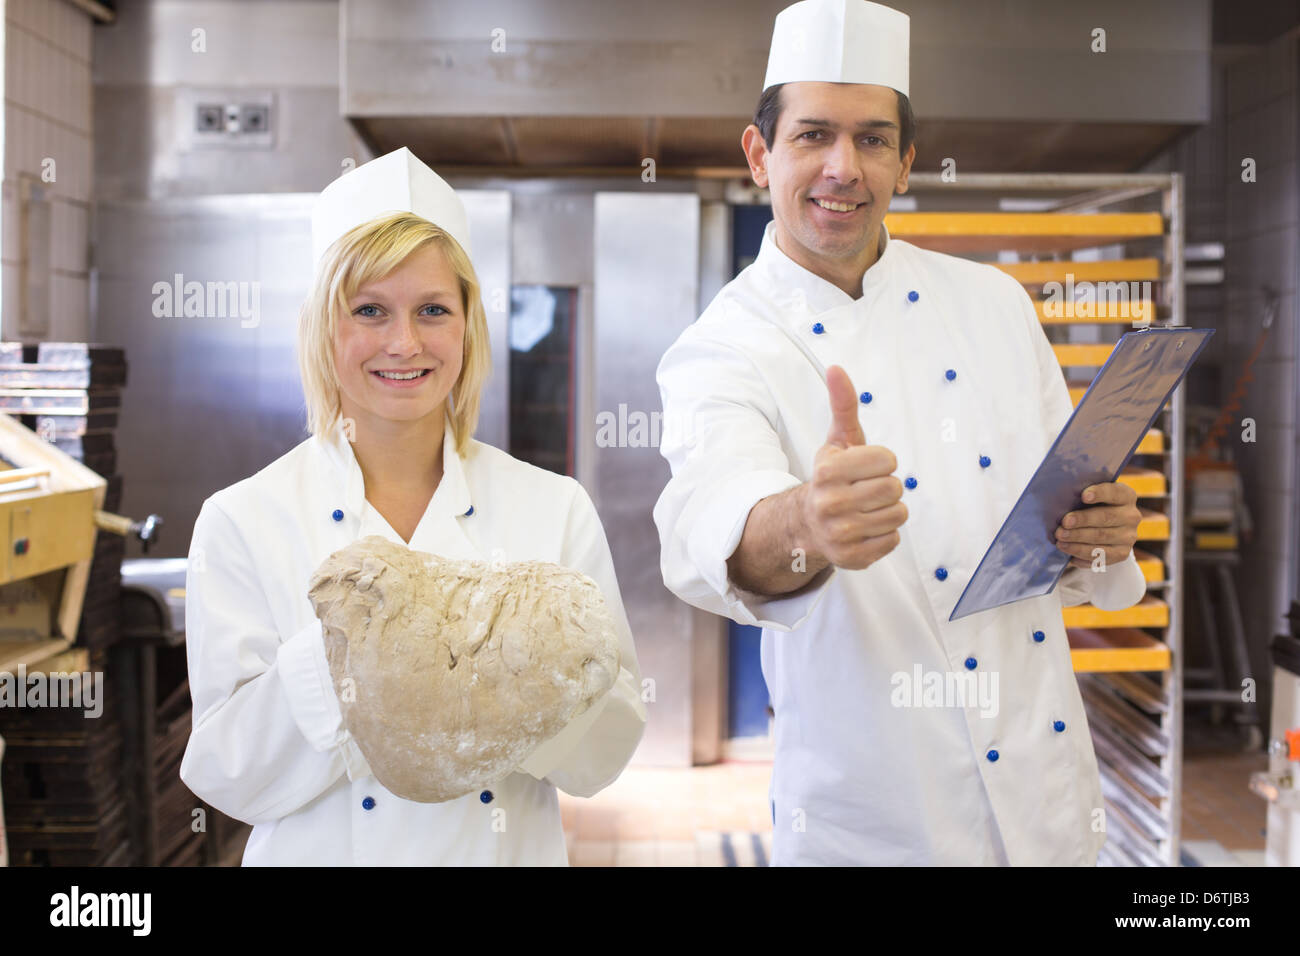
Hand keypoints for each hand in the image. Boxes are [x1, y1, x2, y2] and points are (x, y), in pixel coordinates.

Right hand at [800, 365, 906, 570]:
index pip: (888, 460)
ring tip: (866, 508)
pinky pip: (893, 540)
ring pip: (898, 515)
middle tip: (867, 489)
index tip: (865, 467)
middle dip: (886, 486)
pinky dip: (885, 534)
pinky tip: (866, 528)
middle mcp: (830, 504)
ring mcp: (840, 533)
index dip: (881, 461)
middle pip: (895, 488)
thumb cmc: (832, 477)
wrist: (807, 523)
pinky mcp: (852, 558)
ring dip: (888, 510)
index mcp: (827, 471)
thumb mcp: (838, 440)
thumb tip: (835, 368)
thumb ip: (842, 404)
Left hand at [1054, 481, 1139, 569]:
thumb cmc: (1091, 507)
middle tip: (1064, 523)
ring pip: (1101, 538)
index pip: (1114, 492)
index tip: (1084, 496)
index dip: (1100, 493)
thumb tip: (1060, 496)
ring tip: (1060, 539)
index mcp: (1126, 496)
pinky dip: (1081, 554)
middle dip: (1083, 520)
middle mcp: (1131, 516)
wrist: (1106, 529)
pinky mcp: (1122, 553)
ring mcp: (1128, 536)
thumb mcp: (1091, 496)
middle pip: (1105, 517)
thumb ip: (1082, 494)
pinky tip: (1067, 551)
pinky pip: (1100, 556)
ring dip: (1078, 539)